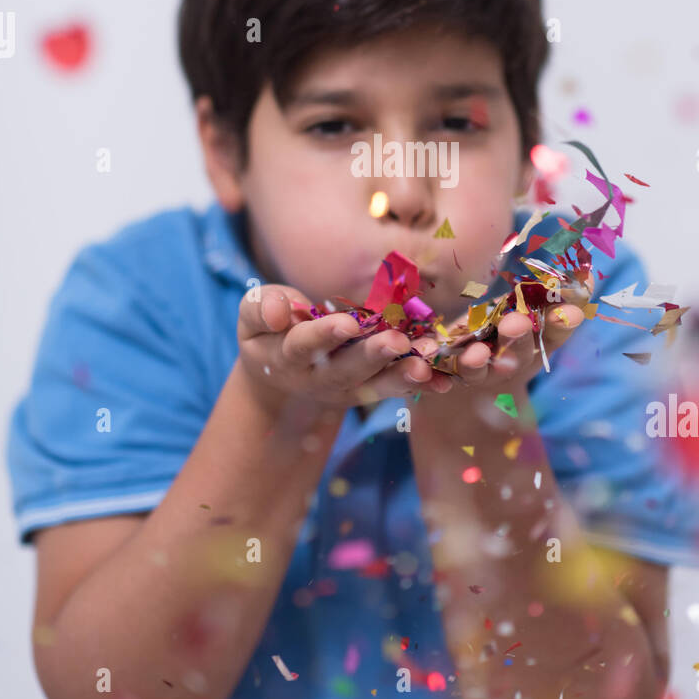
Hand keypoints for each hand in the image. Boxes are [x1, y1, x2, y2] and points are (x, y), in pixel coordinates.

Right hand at [237, 283, 453, 408]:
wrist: (280, 374)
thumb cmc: (268, 331)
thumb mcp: (251, 317)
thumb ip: (262, 309)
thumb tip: (280, 312)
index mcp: (288, 356)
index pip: (305, 345)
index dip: (325, 335)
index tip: (346, 324)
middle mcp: (320, 378)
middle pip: (348, 369)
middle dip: (373, 355)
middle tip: (396, 341)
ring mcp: (348, 388)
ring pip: (377, 384)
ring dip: (403, 375)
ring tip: (426, 364)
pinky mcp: (370, 389)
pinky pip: (398, 387)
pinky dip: (423, 386)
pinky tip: (447, 380)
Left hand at [411, 272, 594, 401]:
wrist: (465, 362)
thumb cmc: (509, 328)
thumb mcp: (536, 311)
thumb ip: (561, 296)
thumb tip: (589, 271)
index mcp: (536, 345)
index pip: (554, 335)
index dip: (562, 325)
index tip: (571, 311)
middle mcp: (509, 363)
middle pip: (515, 354)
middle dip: (516, 339)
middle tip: (516, 322)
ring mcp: (477, 372)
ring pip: (477, 369)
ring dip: (476, 362)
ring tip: (474, 354)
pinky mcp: (445, 372)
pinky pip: (438, 372)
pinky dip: (433, 368)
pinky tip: (426, 354)